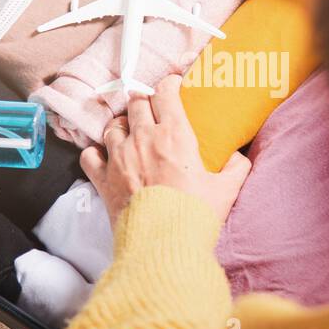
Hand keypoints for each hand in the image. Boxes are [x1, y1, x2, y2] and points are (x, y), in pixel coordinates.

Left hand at [80, 74, 250, 225]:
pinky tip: (104, 157)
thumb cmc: (195, 215)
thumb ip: (237, 168)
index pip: (165, 92)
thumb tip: (239, 158)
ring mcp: (119, 156)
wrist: (162, 245)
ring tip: (129, 134)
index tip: (173, 86)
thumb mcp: (226, 190)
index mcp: (174, 134)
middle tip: (153, 111)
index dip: (169, 83)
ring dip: (122, 126)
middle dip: (145, 102)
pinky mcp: (102, 178)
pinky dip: (95, 153)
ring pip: (113, 125)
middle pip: (137, 102)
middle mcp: (143, 138)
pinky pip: (89, 154)